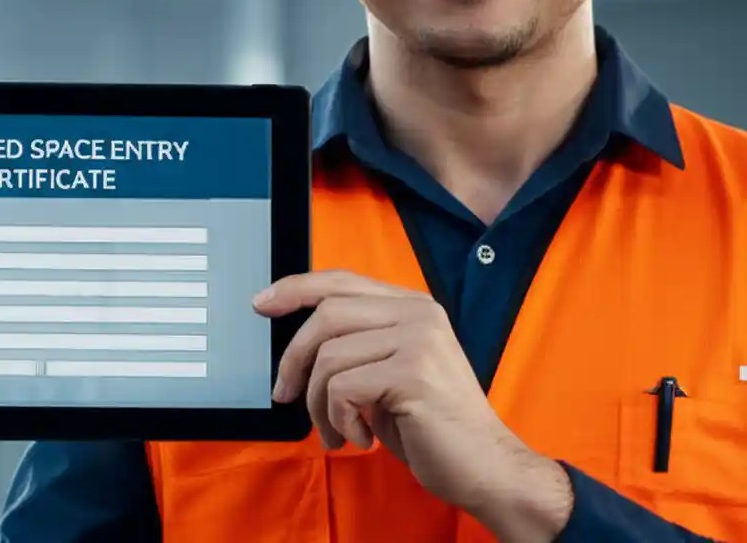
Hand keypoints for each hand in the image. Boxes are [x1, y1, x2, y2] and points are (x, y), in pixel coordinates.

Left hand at [254, 270, 573, 540]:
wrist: (485, 466)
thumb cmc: (432, 426)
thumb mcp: (390, 374)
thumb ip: (358, 346)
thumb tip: (300, 344)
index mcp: (414, 307)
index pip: (342, 281)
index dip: (296, 288)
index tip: (261, 304)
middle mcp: (419, 314)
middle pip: (326, 315)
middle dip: (294, 360)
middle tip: (284, 395)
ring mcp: (419, 340)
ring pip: (329, 358)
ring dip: (318, 405)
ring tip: (335, 432)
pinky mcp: (413, 373)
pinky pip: (342, 389)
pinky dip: (339, 420)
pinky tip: (361, 438)